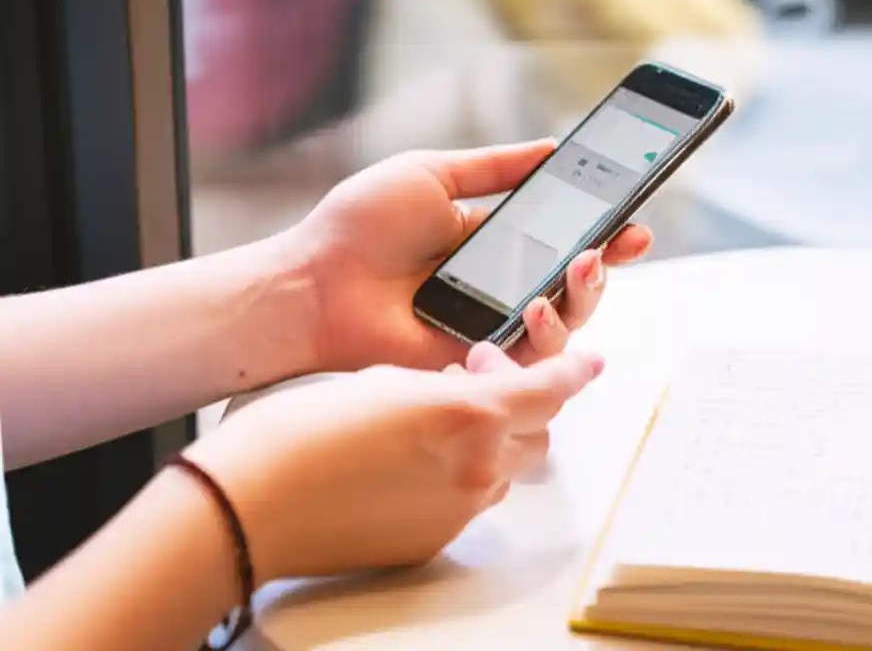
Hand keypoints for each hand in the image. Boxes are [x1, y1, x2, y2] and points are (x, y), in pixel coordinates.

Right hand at [183, 344, 601, 581]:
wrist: (250, 505)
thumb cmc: (300, 434)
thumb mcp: (382, 380)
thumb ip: (442, 386)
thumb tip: (462, 391)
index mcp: (468, 414)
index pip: (549, 389)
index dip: (574, 370)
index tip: (589, 360)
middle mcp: (476, 467)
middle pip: (536, 432)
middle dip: (518, 402)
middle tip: (474, 375)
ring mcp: (459, 512)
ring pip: (502, 470)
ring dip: (487, 442)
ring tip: (433, 421)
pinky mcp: (434, 543)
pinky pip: (467, 503)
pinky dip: (456, 478)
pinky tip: (407, 463)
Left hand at [286, 141, 652, 371]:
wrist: (314, 284)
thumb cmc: (358, 227)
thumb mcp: (433, 175)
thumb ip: (496, 166)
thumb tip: (551, 147)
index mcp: (493, 241)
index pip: (563, 237)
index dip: (603, 230)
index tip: (634, 216)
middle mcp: (500, 286)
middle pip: (576, 283)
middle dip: (610, 262)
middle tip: (627, 240)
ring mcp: (492, 327)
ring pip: (568, 322)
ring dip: (587, 293)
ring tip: (580, 265)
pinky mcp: (480, 363)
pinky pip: (534, 359)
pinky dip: (547, 334)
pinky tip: (538, 305)